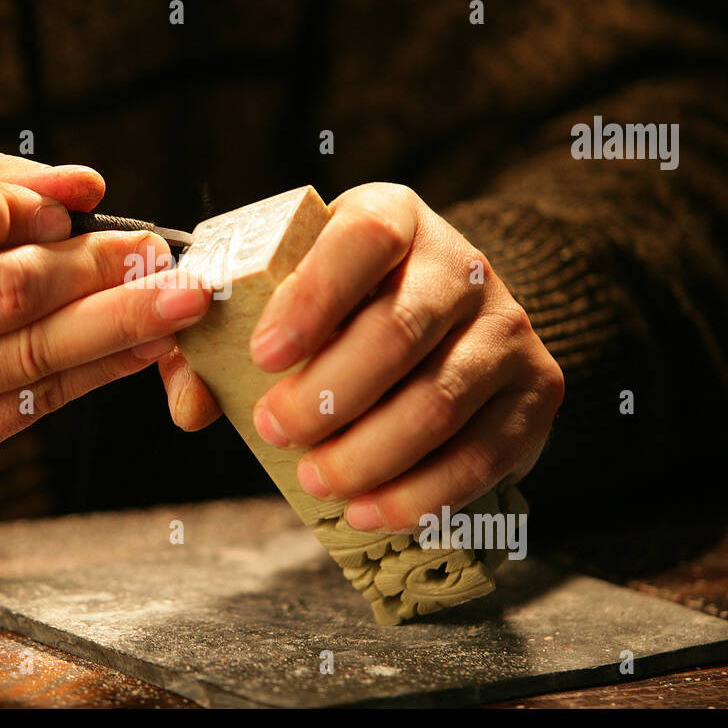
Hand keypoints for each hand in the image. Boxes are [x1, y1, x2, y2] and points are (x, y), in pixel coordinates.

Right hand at [0, 141, 210, 480]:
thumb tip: (85, 191)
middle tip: (156, 251)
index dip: (24, 206)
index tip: (58, 211)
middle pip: (10, 294)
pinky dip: (95, 369)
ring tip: (179, 298)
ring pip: (34, 357)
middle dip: (99, 268)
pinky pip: (33, 405)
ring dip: (121, 324)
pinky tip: (140, 343)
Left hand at [159, 183, 562, 531]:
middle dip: (329, 394)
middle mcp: (464, 265)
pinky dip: (420, 493)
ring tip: (316, 480)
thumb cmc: (347, 307)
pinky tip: (370, 511)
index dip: (312, 296)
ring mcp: (507, 329)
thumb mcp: (288, 297)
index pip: (363, 238)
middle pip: (398, 331)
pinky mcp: (538, 390)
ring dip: (369, 454)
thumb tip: (190, 405)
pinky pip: (480, 454)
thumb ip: (224, 341)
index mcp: (396, 216)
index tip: (262, 355)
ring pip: (439, 400)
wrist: (450, 316)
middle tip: (274, 431)